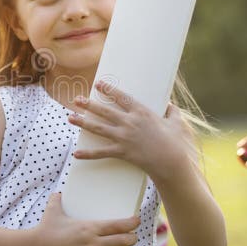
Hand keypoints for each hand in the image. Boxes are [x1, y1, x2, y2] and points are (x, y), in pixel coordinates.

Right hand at [33, 193, 138, 245]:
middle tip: (133, 237)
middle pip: (123, 242)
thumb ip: (58, 199)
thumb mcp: (53, 210)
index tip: (137, 221)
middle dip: (132, 239)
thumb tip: (58, 192)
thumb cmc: (46, 228)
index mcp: (90, 228)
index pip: (118, 225)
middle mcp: (93, 244)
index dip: (131, 223)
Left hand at [69, 80, 195, 182]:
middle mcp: (129, 122)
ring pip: (98, 128)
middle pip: (104, 111)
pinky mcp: (121, 151)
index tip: (98, 84)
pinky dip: (88, 154)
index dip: (108, 89)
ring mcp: (123, 137)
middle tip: (76, 100)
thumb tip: (170, 105)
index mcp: (141, 112)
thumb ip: (172, 112)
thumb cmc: (175, 142)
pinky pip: (101, 152)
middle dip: (88, 104)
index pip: (121, 97)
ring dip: (82, 122)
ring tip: (70, 118)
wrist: (171, 161)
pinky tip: (76, 154)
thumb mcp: (176, 123)